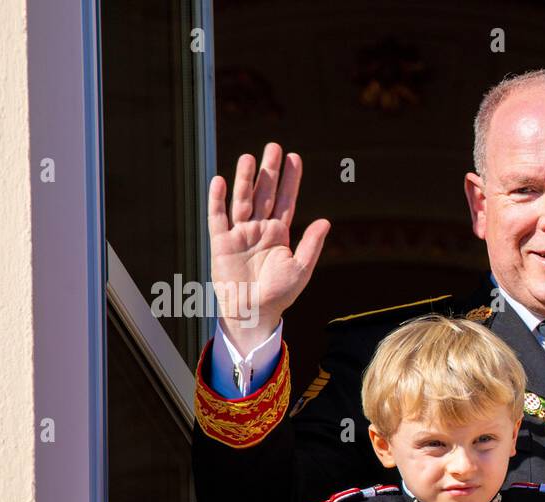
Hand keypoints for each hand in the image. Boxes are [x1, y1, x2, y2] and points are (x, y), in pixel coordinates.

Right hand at [208, 142, 329, 352]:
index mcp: (279, 233)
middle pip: (264, 193)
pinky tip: (220, 181)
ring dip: (245, 179)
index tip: (295, 158)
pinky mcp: (221, 242)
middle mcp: (259, 229)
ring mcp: (239, 233)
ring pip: (242, 200)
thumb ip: (311, 244)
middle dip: (269, 171)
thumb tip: (325, 221)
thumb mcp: (301, 269)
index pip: (286, 200)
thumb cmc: (279, 293)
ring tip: (250, 158)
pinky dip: (218, 199)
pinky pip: (218, 217)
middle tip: (274, 147)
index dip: (290, 180)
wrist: (254, 312)